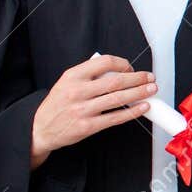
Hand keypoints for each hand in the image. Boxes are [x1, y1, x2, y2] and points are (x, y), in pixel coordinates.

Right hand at [31, 54, 155, 165]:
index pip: (104, 62)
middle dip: (137, 78)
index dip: (122, 64)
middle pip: (115, 81)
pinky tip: (143, 107)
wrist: (40, 128)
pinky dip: (132, 111)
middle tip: (150, 78)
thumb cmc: (57, 104)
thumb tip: (118, 71)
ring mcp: (82, 109)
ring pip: (118, 99)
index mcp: (73, 76)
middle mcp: (77, 91)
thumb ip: (89, 74)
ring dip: (139, 93)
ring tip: (151, 89)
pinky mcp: (88, 126)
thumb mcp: (66, 82)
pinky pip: (115, 117)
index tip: (130, 68)